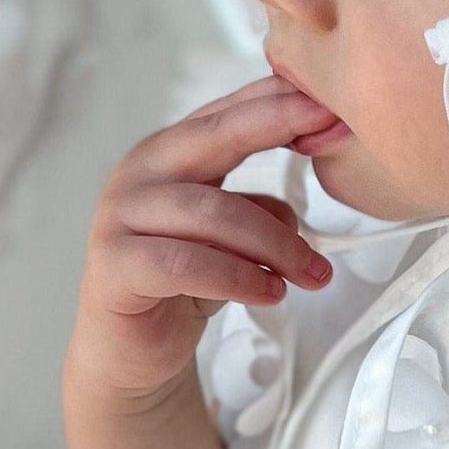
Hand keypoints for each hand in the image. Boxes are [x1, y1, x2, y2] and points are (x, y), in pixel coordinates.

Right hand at [70, 75, 335, 406]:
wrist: (130, 352)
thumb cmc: (184, 281)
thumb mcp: (230, 235)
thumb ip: (259, 206)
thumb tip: (300, 211)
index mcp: (171, 152)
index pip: (229, 110)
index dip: (281, 98)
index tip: (334, 95)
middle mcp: (141, 172)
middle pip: (216, 135)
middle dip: (279, 125)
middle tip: (332, 127)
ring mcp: (120, 216)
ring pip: (213, 212)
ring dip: (276, 243)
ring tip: (313, 272)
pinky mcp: (115, 266)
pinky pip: (186, 264)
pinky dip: (239, 278)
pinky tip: (271, 292)